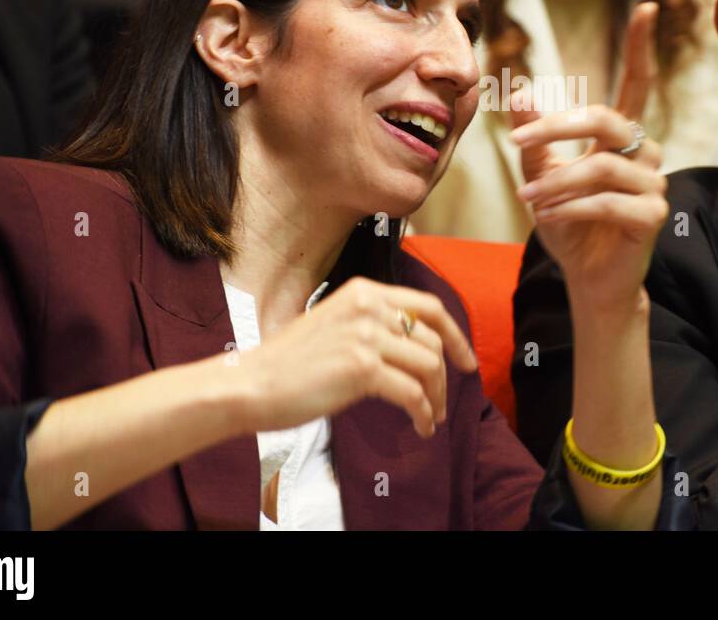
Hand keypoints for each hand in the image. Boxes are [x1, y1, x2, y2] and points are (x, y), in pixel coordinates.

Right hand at [235, 277, 477, 436]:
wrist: (252, 383)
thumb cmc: (289, 362)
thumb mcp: (335, 324)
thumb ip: (372, 325)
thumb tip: (415, 348)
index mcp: (364, 291)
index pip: (429, 306)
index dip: (455, 335)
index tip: (466, 361)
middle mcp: (369, 307)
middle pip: (432, 341)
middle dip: (444, 377)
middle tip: (441, 402)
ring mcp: (366, 336)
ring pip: (428, 367)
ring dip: (436, 398)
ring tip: (430, 417)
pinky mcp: (362, 368)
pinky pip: (412, 393)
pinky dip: (423, 413)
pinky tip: (420, 426)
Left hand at [510, 2, 667, 316]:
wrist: (588, 278)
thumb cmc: (569, 223)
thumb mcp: (541, 175)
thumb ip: (534, 137)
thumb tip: (521, 90)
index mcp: (622, 137)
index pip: (636, 84)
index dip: (641, 47)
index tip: (645, 8)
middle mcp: (644, 153)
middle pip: (607, 119)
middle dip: (558, 127)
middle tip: (518, 138)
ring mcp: (654, 184)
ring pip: (601, 166)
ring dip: (557, 181)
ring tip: (528, 197)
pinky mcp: (653, 216)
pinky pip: (608, 201)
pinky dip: (571, 207)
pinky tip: (548, 216)